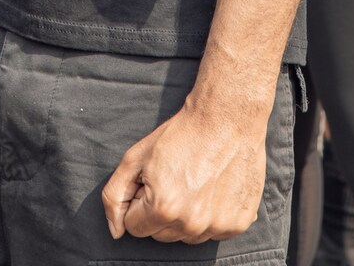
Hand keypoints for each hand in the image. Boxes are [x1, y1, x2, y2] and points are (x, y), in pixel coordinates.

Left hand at [102, 97, 266, 243]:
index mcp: (163, 208)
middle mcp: (192, 224)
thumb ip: (115, 196)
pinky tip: (213, 188)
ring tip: (194, 183)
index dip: (140, 201)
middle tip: (174, 179)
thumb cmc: (181, 134)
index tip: (154, 180)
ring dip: (186, 216)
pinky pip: (213, 233)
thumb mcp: (135, 157)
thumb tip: (115, 231)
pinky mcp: (238, 224)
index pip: (135, 227)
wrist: (227, 118)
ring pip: (187, 236)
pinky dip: (210, 216)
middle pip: (161, 235)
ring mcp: (218, 226)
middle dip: (161, 211)